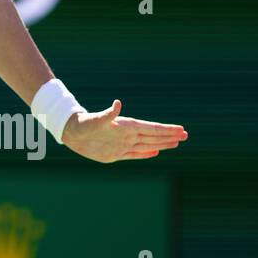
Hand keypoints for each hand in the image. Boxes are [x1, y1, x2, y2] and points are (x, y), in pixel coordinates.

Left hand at [61, 100, 187, 162]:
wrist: (71, 132)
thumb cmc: (83, 124)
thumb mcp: (95, 119)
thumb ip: (108, 113)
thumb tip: (118, 103)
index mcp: (126, 126)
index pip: (151, 128)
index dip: (166, 130)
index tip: (181, 129)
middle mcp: (127, 135)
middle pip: (153, 136)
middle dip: (170, 136)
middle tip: (186, 135)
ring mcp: (122, 144)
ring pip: (148, 145)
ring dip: (162, 144)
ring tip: (176, 143)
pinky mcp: (116, 154)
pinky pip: (135, 154)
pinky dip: (146, 154)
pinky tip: (156, 152)